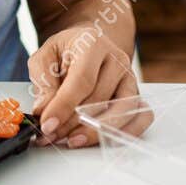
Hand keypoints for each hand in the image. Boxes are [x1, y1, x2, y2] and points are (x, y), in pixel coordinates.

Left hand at [27, 27, 143, 147]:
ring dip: (95, 131)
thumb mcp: (44, 59)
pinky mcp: (137, 95)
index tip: (48, 124)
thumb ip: (44, 84)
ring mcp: (130, 78)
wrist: (88, 45)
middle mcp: (117, 60)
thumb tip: (44, 112)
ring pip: (122, 111)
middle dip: (72, 123)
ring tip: (72, 140)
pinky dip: (124, 133)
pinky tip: (100, 139)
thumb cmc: (66, 51)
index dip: (64, 106)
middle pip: (100, 99)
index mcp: (93, 44)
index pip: (82, 80)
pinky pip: (141, 117)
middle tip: (51, 134)